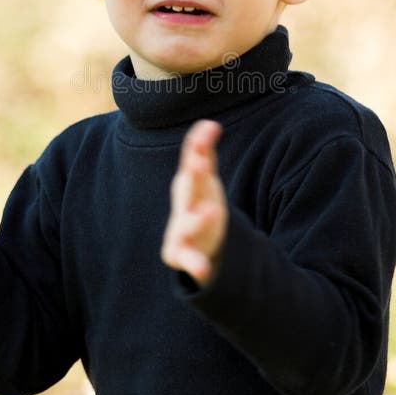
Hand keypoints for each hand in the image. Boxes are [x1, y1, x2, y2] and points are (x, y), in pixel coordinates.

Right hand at [161, 119, 226, 284]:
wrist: (194, 242)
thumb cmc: (200, 203)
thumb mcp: (204, 180)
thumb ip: (204, 152)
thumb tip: (209, 123)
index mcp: (190, 186)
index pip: (194, 162)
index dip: (198, 148)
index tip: (208, 131)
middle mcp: (183, 205)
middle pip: (187, 188)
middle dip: (193, 175)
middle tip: (200, 161)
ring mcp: (181, 230)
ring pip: (187, 224)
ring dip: (198, 218)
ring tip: (214, 211)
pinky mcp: (181, 254)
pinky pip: (189, 260)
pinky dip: (196, 265)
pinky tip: (203, 271)